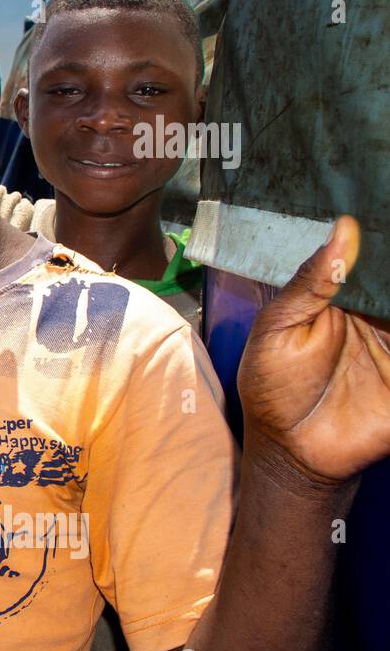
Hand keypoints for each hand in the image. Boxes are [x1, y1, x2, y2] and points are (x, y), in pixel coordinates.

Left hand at [238, 215, 389, 483]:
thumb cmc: (273, 386)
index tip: (387, 201)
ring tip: (386, 314)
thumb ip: (311, 282)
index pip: (374, 257)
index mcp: (345, 297)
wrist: (290, 450)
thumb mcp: (279, 328)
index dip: (383, 234)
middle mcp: (380, 315)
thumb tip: (344, 228)